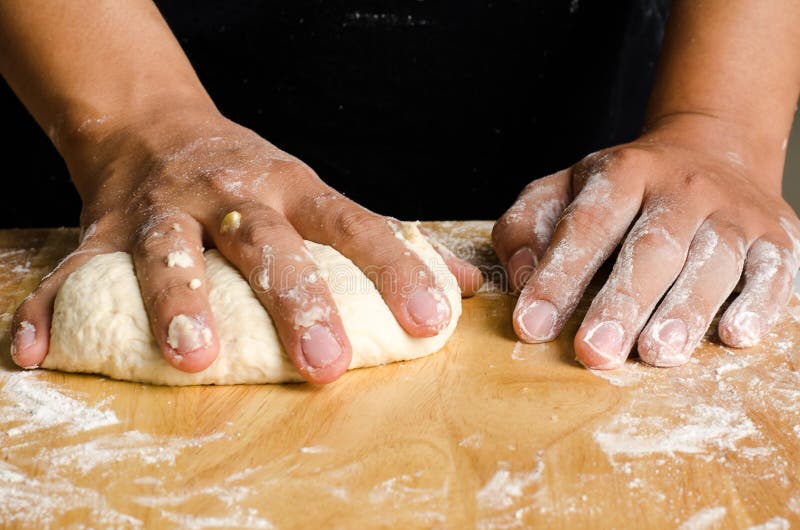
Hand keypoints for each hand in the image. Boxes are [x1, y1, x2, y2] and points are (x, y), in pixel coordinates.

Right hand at [10, 106, 481, 382]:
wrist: (161, 130)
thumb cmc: (258, 182)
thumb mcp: (322, 198)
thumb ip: (390, 243)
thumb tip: (465, 287)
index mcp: (294, 190)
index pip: (356, 227)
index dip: (395, 272)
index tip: (430, 322)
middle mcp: (231, 198)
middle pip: (267, 244)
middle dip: (295, 301)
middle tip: (324, 363)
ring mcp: (164, 212)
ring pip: (170, 254)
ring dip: (177, 303)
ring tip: (192, 358)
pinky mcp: (104, 230)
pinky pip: (72, 271)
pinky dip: (47, 308)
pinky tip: (34, 350)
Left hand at [492, 113, 799, 368]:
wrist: (712, 149)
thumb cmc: (623, 189)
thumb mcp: (563, 189)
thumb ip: (526, 227)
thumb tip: (518, 278)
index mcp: (624, 173)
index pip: (587, 226)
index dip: (557, 277)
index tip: (531, 326)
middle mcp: (682, 187)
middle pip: (653, 247)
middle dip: (622, 303)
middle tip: (594, 352)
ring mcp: (734, 212)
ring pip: (712, 260)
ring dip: (686, 309)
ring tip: (658, 353)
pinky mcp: (778, 237)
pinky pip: (774, 271)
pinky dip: (758, 304)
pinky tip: (734, 336)